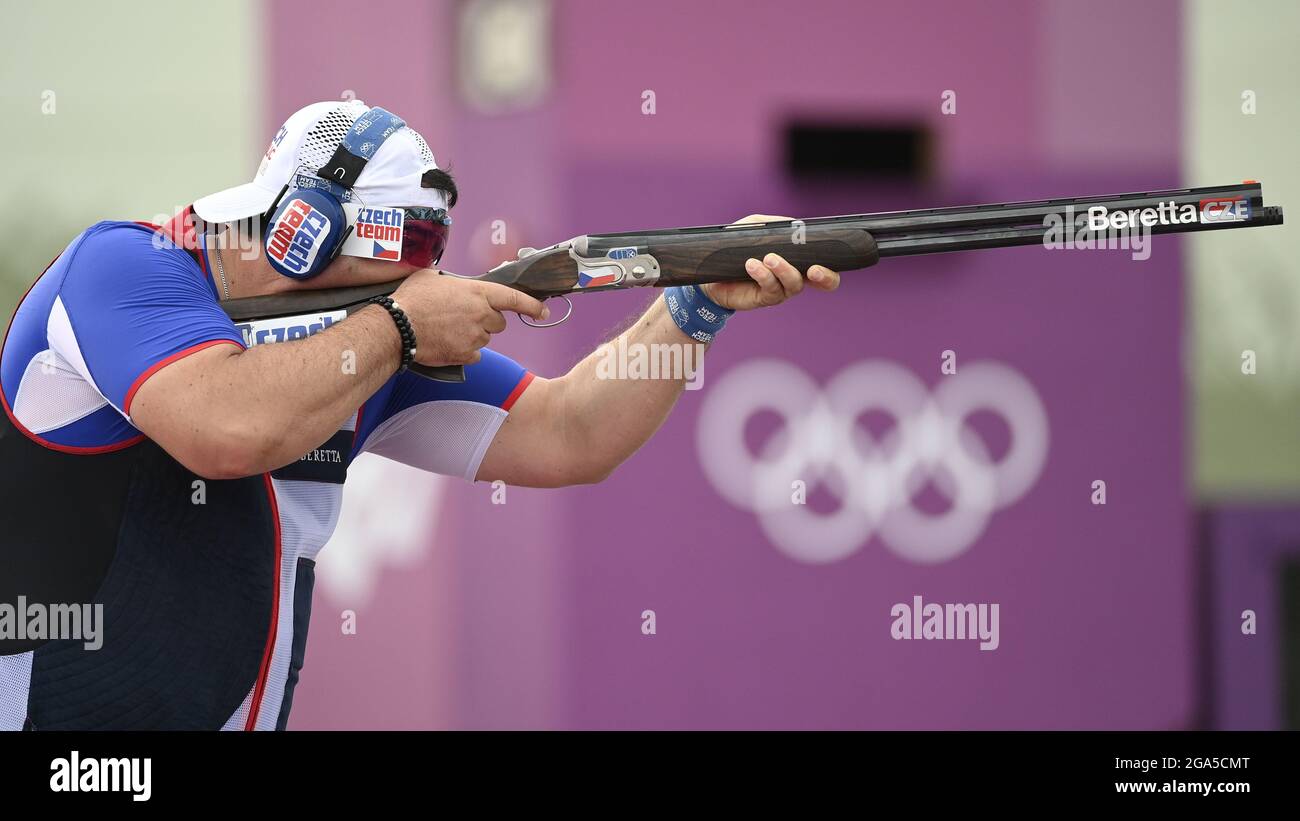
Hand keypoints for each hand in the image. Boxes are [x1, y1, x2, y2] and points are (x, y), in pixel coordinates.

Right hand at [392, 268, 548, 365]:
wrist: (397, 327)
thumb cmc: (411, 300)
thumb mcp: (431, 277)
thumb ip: (451, 281)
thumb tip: (449, 284)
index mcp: (478, 292)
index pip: (514, 298)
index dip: (532, 305)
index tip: (543, 311)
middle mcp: (482, 314)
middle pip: (498, 322)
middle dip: (486, 320)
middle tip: (463, 317)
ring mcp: (476, 336)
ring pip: (485, 338)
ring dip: (473, 335)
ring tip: (448, 329)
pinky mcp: (467, 354)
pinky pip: (474, 354)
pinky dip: (465, 351)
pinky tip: (447, 342)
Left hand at [699, 214, 841, 310]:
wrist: (711, 271)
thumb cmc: (737, 247)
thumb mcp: (754, 227)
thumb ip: (774, 224)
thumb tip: (793, 225)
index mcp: (799, 259)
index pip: (826, 265)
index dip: (832, 267)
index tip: (825, 259)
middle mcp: (795, 276)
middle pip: (823, 282)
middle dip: (823, 277)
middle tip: (813, 269)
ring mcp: (781, 289)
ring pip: (794, 284)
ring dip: (784, 269)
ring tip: (768, 258)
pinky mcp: (764, 298)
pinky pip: (771, 288)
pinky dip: (762, 274)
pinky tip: (752, 265)